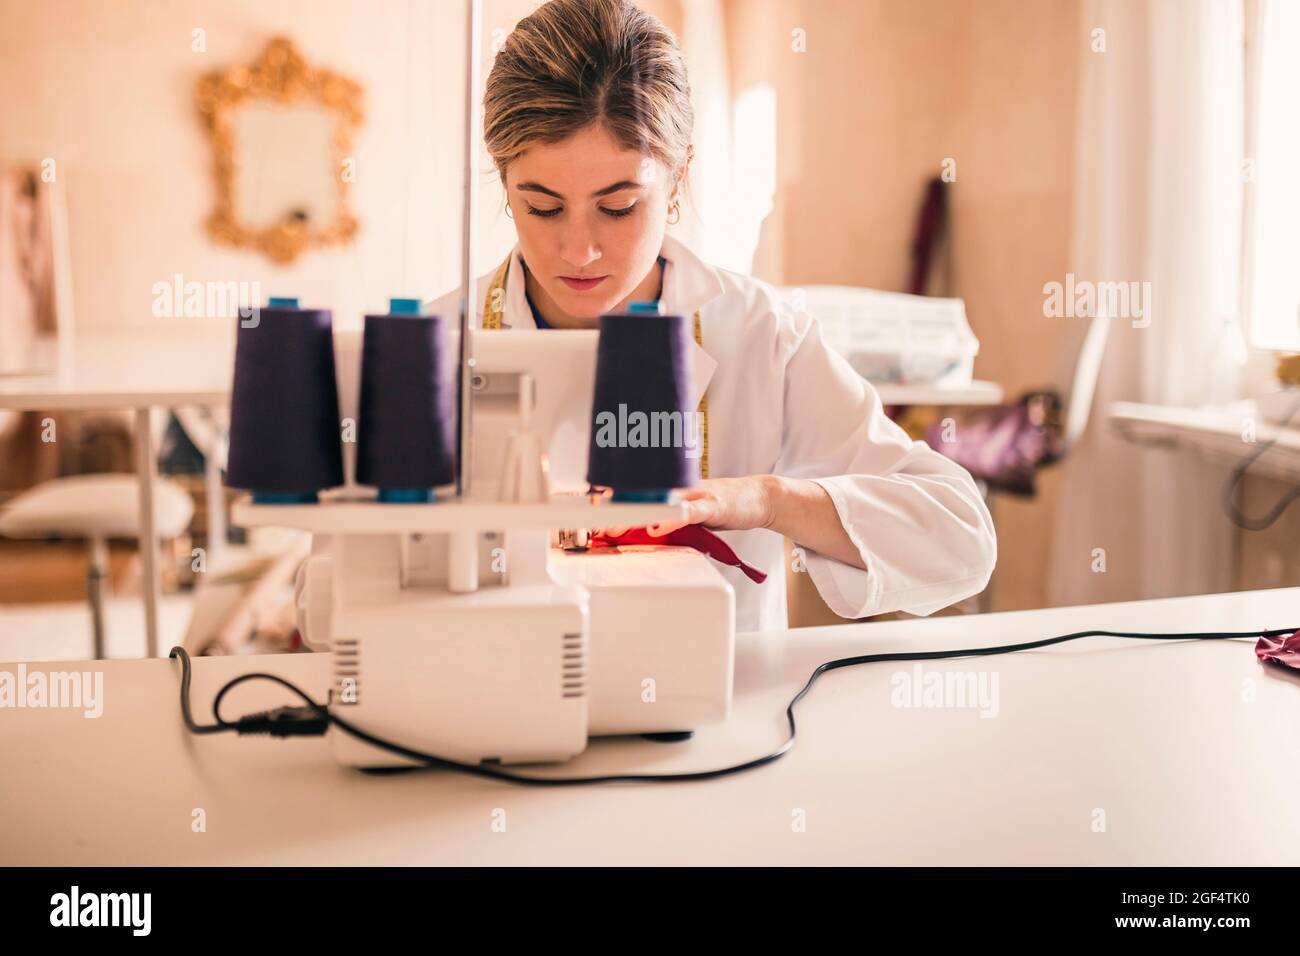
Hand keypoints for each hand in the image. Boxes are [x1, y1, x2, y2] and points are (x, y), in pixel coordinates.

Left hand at [600, 476, 779, 538]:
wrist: (759, 497)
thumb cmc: (723, 506)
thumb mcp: (689, 514)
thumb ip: (666, 521)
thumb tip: (638, 533)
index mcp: (673, 490)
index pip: (639, 489)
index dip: (613, 496)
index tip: (589, 505)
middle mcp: (680, 488)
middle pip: (643, 493)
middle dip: (616, 505)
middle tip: (592, 515)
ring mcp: (696, 495)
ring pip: (662, 501)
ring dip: (636, 512)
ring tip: (615, 524)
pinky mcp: (713, 506)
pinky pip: (690, 511)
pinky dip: (672, 519)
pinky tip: (656, 527)